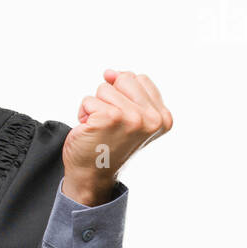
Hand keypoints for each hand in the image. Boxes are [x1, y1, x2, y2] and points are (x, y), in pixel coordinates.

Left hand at [62, 69, 172, 205]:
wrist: (92, 174)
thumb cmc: (108, 143)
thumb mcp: (130, 115)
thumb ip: (129, 90)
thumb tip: (110, 72)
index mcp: (163, 117)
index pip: (138, 79)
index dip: (122, 94)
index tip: (121, 120)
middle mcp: (152, 119)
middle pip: (123, 79)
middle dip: (109, 97)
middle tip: (109, 122)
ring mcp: (132, 118)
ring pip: (104, 88)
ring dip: (95, 106)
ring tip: (99, 127)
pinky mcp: (110, 118)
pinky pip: (89, 100)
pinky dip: (83, 113)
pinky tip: (89, 130)